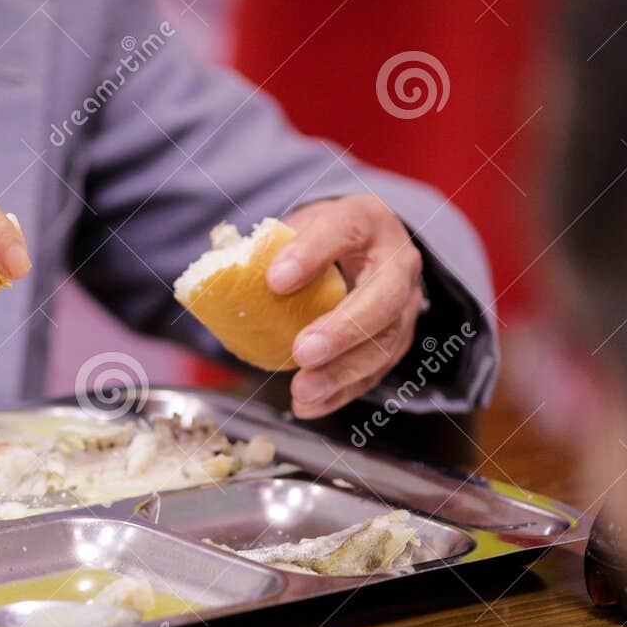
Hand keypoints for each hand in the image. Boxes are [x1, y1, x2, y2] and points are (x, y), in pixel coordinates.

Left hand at [267, 195, 425, 417]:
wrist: (364, 251)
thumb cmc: (324, 239)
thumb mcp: (299, 226)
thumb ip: (266, 243)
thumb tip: (221, 256)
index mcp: (366, 221)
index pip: (343, 229)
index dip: (311, 254)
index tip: (274, 280)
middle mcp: (398, 262)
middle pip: (382, 298)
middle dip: (343, 330)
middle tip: (303, 351)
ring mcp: (405, 306)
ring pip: (385, 344)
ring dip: (341, 372)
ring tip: (302, 390)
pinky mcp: (396, 341)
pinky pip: (375, 373)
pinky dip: (340, 393)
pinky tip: (309, 406)